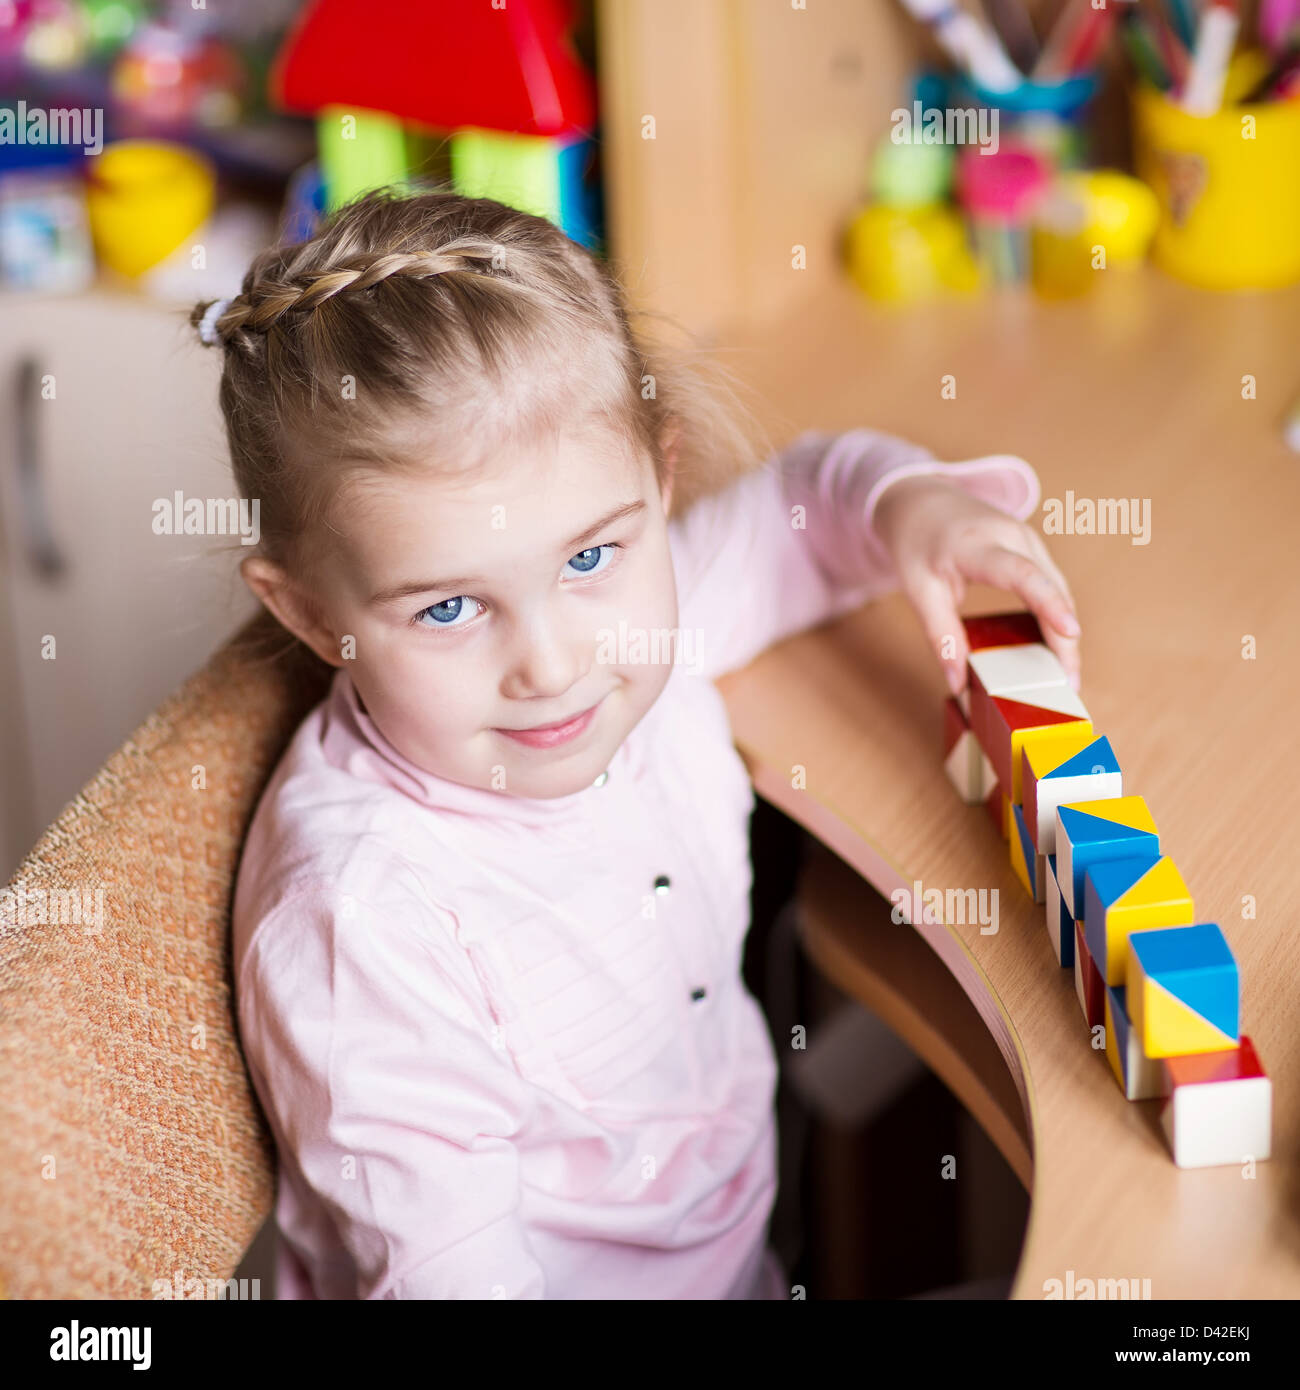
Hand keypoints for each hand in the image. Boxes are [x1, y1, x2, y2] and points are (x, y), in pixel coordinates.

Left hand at [872, 474, 1080, 696]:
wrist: (920, 502)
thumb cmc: (917, 544)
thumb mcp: (918, 590)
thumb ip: (940, 636)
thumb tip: (957, 684)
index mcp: (976, 544)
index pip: (1021, 573)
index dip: (1048, 603)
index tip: (1072, 632)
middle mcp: (1010, 536)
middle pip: (1050, 587)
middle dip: (1065, 636)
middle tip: (1069, 683)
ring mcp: (1026, 538)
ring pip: (1058, 588)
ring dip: (1065, 631)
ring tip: (1065, 676)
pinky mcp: (1031, 548)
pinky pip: (1052, 584)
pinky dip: (1057, 615)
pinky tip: (1055, 648)